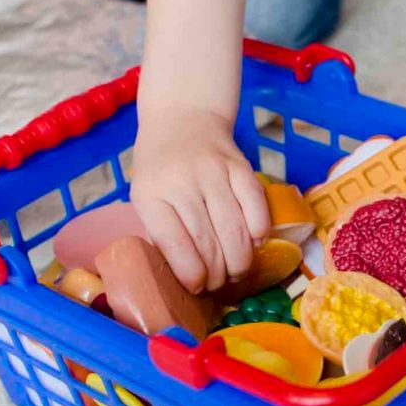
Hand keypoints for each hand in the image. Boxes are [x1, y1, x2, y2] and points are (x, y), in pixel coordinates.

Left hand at [130, 107, 269, 293]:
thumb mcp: (145, 196)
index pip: (174, 243)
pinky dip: (259, 230)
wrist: (181, 117)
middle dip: (217, 273)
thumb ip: (163, 231)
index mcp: (152, 194)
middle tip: (218, 284)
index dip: (190, 273)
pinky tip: (255, 243)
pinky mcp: (240, 165)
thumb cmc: (159, 167)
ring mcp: (214, 172)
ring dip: (239, 260)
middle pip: (208, 241)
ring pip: (235, 228)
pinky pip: (256, 204)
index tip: (197, 288)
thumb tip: (188, 275)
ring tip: (237, 272)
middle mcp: (183, 182)